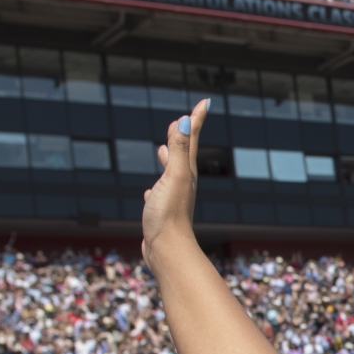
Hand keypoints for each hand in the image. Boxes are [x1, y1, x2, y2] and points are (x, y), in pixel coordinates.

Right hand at [140, 99, 206, 254]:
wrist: (167, 250)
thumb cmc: (169, 213)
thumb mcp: (174, 176)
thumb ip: (179, 150)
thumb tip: (185, 121)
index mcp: (186, 173)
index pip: (192, 139)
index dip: (196, 119)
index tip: (205, 102)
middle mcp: (182, 184)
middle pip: (184, 154)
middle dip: (183, 136)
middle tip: (183, 120)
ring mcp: (172, 199)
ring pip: (171, 174)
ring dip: (168, 159)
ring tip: (161, 149)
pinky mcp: (161, 214)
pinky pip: (159, 196)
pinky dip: (155, 188)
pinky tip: (149, 191)